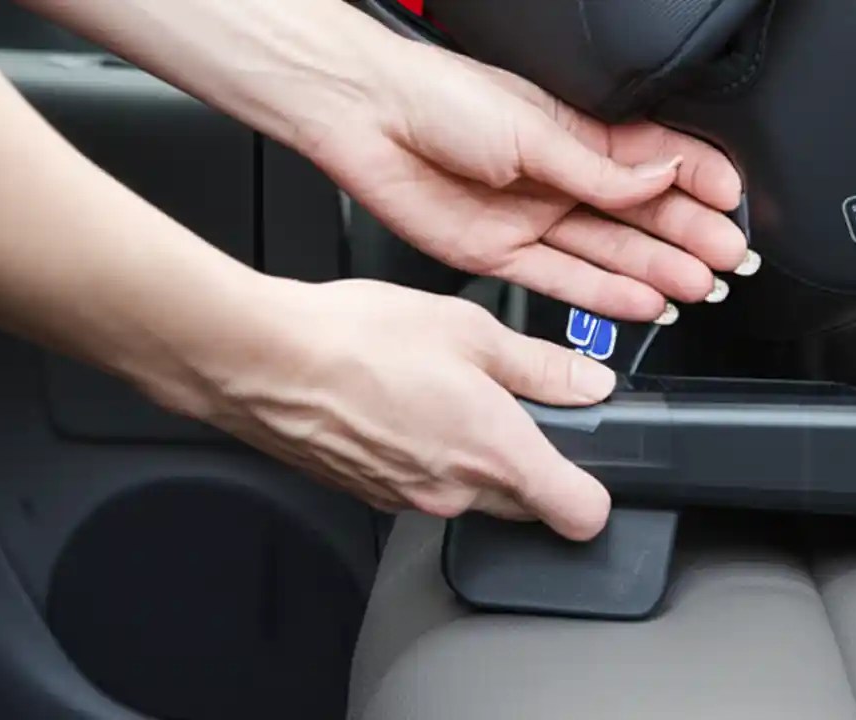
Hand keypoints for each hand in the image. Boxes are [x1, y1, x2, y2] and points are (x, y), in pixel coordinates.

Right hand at [191, 276, 616, 539]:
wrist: (260, 361)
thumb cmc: (354, 340)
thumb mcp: (469, 330)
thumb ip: (541, 365)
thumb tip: (589, 383)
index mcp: (495, 453)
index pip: (581, 514)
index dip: (595, 493)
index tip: (591, 464)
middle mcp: (456, 492)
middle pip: (528, 505)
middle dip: (533, 463)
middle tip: (511, 405)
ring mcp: (411, 500)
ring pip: (473, 494)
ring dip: (475, 457)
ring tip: (446, 394)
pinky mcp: (373, 495)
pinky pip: (424, 486)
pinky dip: (428, 456)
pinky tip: (404, 406)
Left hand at [302, 33, 756, 323]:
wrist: (366, 119)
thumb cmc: (440, 98)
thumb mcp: (535, 130)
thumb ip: (600, 169)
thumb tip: (663, 179)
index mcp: (575, 134)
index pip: (653, 163)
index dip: (696, 182)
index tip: (732, 204)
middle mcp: (558, 180)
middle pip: (638, 215)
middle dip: (687, 236)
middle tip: (727, 260)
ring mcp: (532, 219)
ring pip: (608, 252)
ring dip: (654, 270)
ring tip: (698, 289)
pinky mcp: (500, 254)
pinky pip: (562, 282)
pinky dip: (604, 296)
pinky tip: (643, 303)